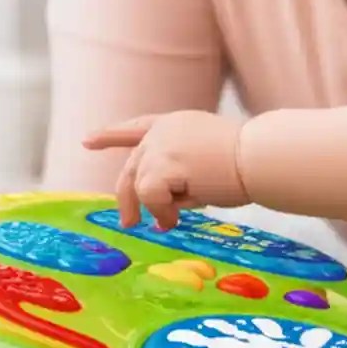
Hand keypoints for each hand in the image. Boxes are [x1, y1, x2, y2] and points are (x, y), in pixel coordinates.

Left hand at [82, 111, 247, 229]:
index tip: (87, 140)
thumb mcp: (206, 162)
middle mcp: (163, 131)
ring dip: (156, 209)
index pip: (137, 127)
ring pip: (139, 187)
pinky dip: (161, 212)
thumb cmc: (246, 164)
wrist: (259, 157)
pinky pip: (149, 197)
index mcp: (176, 124)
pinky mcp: (162, 164)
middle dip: (126, 200)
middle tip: (129, 224)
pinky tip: (175, 217)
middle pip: (131, 168)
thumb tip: (160, 209)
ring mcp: (160, 146)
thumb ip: (180, 173)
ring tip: (173, 221)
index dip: (111, 135)